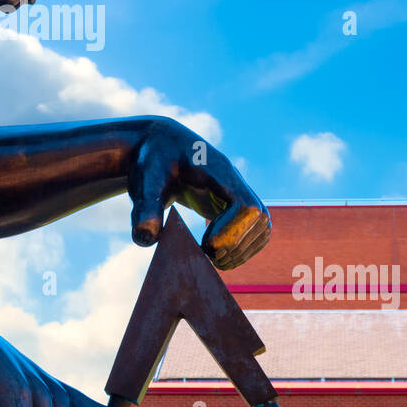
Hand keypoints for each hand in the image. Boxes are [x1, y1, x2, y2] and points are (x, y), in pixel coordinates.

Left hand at [128, 117, 269, 268]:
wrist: (157, 147)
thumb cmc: (151, 162)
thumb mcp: (144, 181)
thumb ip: (145, 208)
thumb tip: (145, 239)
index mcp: (218, 171)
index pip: (245, 205)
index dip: (233, 231)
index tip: (206, 245)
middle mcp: (234, 181)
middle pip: (259, 218)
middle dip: (237, 244)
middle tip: (207, 257)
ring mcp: (236, 193)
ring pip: (262, 225)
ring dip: (243, 249)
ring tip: (213, 259)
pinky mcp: (232, 204)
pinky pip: (254, 228)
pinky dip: (243, 247)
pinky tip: (218, 253)